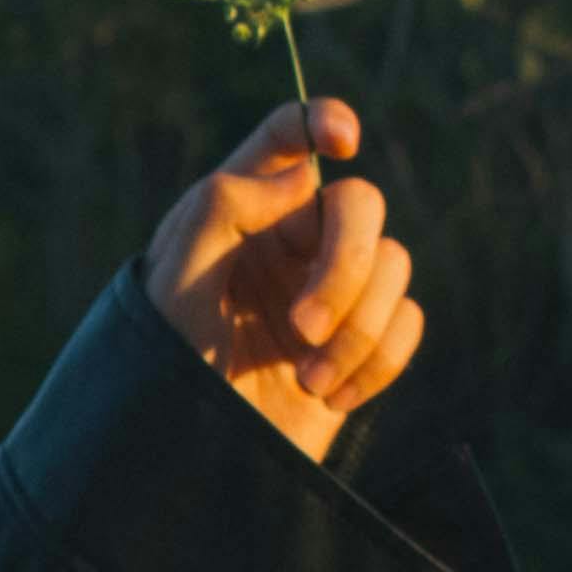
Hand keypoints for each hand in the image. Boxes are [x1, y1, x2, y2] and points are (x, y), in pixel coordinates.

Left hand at [141, 102, 423, 468]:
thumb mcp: (173, 278)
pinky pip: (407, 325)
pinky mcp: (362, 341)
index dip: (320, 120)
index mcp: (244, 208)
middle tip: (302, 327)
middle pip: (362, 205)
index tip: (342, 141)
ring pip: (395, 267)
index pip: (287, 136)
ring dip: (360, 328)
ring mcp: (333, 289)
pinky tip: (330, 396)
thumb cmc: (164, 359)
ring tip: (307, 378)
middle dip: (346, 266)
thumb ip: (223, 207)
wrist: (184, 451)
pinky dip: (379, 361)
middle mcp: (294, 238)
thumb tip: (301, 175)